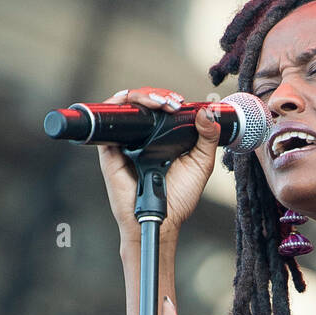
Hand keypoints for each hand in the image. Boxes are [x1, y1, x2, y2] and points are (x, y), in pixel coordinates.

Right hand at [96, 86, 222, 244]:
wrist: (162, 220)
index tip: (180, 102)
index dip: (168, 98)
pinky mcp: (110, 150)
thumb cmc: (179, 198)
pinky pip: (108, 121)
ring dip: (141, 96)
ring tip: (158, 103)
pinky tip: (134, 104)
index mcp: (161, 139)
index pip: (160, 107)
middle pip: (142, 102)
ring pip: (125, 106)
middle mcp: (142, 138)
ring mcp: (125, 142)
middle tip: (172, 102)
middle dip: (157, 94)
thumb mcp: (201, 165)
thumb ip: (207, 139)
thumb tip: (207, 112)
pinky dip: (118, 105)